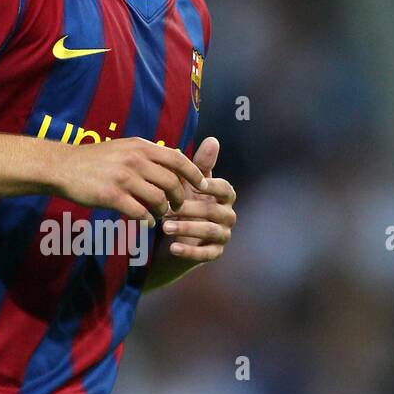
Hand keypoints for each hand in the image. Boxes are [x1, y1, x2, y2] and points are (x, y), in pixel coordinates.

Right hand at [54, 136, 208, 224]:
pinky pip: (139, 213)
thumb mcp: (124, 148)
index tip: (203, 186)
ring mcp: (123, 178)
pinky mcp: (111, 196)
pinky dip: (147, 220)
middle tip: (178, 207)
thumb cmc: (94, 160)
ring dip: (163, 211)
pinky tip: (146, 222)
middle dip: (179, 198)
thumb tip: (174, 160)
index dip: (194, 174)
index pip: (177, 159)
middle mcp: (135, 160)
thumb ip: (147, 154)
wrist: (63, 166)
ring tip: (160, 215)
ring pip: (158, 200)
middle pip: (172, 183)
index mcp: (140, 147)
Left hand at [159, 137, 235, 262]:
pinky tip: (172, 247)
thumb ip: (199, 165)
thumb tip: (213, 139)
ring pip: (210, 231)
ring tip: (164, 227)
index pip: (224, 189)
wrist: (173, 236)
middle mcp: (228, 215)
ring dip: (187, 228)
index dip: (210, 186)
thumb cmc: (183, 202)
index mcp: (225, 196)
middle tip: (166, 210)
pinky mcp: (215, 253)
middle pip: (213, 211)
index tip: (193, 186)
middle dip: (189, 209)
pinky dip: (189, 252)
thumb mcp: (188, 184)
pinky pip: (206, 254)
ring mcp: (223, 235)